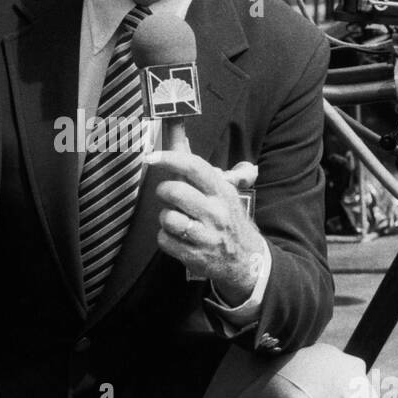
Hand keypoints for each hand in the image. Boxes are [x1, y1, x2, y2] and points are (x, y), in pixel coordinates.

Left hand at [148, 151, 267, 304]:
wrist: (246, 260)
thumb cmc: (228, 220)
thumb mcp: (222, 191)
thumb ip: (198, 167)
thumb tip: (178, 136)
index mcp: (222, 192)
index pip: (194, 167)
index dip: (169, 158)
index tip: (151, 157)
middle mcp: (216, 212)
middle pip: (174, 191)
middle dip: (163, 191)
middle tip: (168, 195)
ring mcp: (206, 236)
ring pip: (167, 217)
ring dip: (165, 217)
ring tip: (176, 219)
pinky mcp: (195, 256)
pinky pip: (164, 239)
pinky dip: (165, 237)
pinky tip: (178, 236)